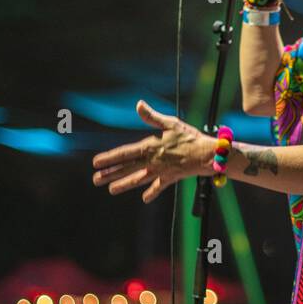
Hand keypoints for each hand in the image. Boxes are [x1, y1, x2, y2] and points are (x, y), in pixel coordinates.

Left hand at [91, 101, 213, 203]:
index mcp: (150, 147)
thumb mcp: (171, 123)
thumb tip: (139, 104)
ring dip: (124, 184)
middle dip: (110, 174)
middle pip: (127, 168)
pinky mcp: (170, 178)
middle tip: (96, 180)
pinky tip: (144, 199)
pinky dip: (151, 192)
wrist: (207, 155)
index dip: (109, 158)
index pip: (124, 153)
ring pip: (138, 179)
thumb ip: (152, 116)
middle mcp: (152, 162)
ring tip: (111, 190)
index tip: (96, 163)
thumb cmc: (190, 137)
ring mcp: (160, 172)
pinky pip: (159, 186)